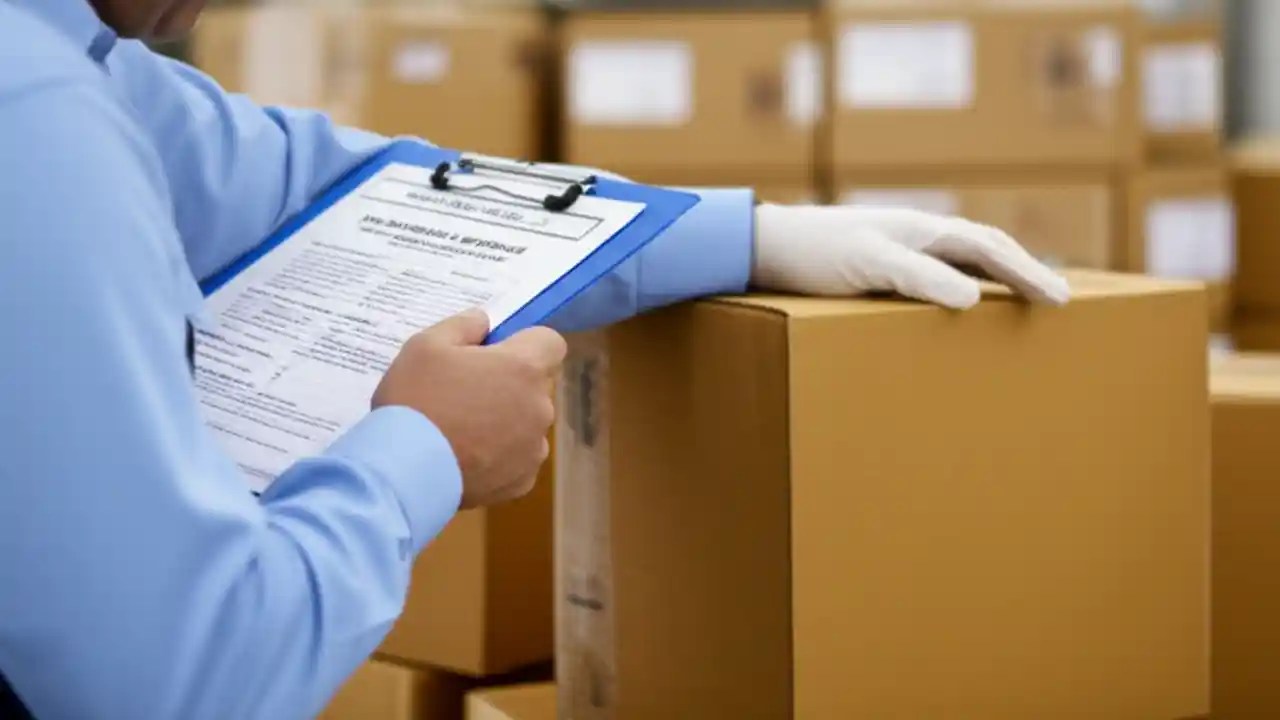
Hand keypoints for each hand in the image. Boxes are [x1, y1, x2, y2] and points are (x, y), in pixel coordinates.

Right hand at [373, 309, 566, 509]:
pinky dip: (500, 458)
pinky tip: (466, 459)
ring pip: (528, 424)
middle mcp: (540, 407)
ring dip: (507, 423)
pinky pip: (518, 460)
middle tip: (466, 394)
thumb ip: (463, 325)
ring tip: (462, 432)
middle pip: (536, 386)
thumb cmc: (415, 399)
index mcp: (524, 368)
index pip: (550, 343)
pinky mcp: (522, 483)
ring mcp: (534, 449)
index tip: (495, 355)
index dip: (525, 344)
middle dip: (510, 385)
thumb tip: (484, 321)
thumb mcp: (426, 345)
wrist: (402, 472)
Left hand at [752, 204, 1070, 308]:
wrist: (763, 247)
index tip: (1062, 299)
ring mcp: (898, 248)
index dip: (1029, 274)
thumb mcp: (869, 264)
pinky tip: (957, 306)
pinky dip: (960, 286)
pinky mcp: (877, 267)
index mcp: (924, 230)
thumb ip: (919, 277)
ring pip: (962, 260)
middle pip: (984, 250)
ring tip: (1020, 300)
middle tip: (1057, 300)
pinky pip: (934, 275)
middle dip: (1023, 272)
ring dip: (995, 277)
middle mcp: (917, 235)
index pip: (991, 249)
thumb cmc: (814, 253)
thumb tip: (975, 297)